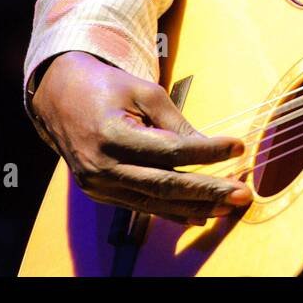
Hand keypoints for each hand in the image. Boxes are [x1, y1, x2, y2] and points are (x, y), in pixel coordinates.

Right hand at [31, 50, 251, 224]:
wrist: (60, 98)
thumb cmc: (108, 87)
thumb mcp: (144, 92)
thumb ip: (175, 122)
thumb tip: (208, 146)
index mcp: (112, 135)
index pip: (169, 150)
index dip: (207, 151)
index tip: (238, 147)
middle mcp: (102, 167)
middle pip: (164, 184)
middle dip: (207, 190)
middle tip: (242, 193)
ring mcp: (98, 185)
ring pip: (154, 202)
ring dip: (195, 206)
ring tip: (229, 206)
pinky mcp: (100, 193)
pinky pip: (141, 206)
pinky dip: (172, 212)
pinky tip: (200, 214)